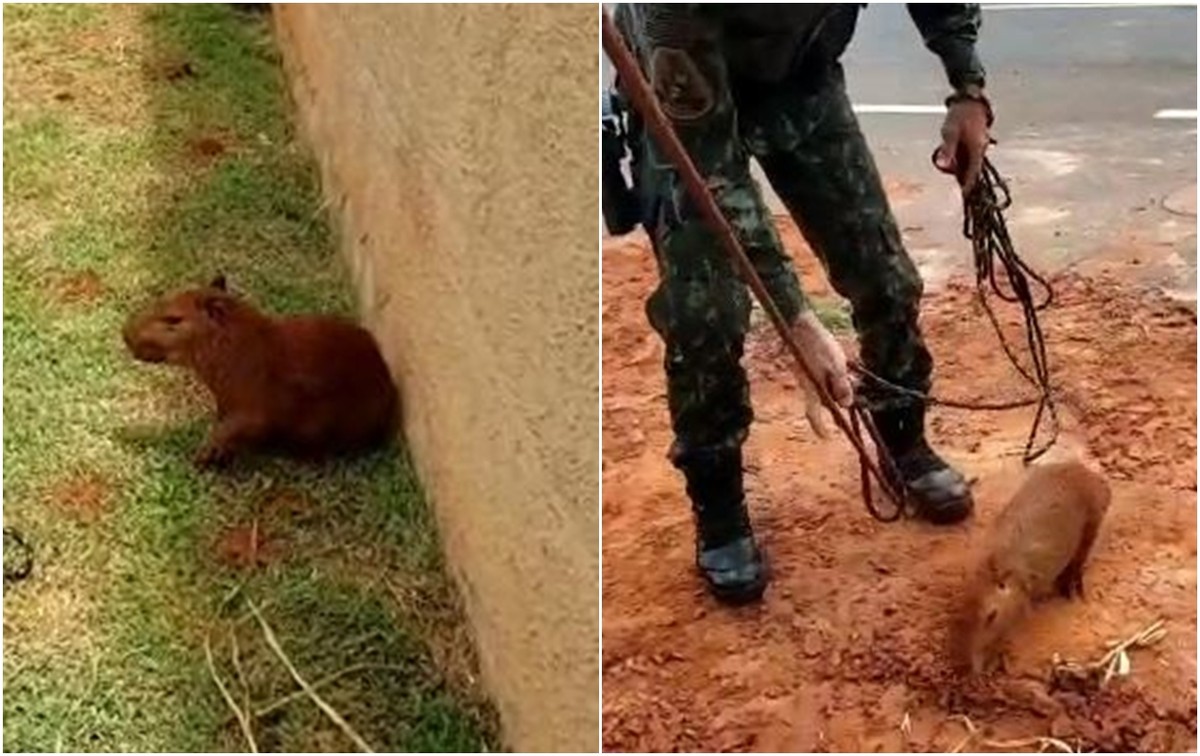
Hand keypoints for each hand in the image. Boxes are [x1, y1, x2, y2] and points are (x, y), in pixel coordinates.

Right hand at [790, 310, 852, 438]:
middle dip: (837, 401)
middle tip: (851, 397)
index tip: (826, 437)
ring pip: (824, 389)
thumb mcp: (837, 367)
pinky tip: (838, 365)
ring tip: (847, 376)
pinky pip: (822, 378)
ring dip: (836, 386)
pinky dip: (831, 377)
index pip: (814, 414)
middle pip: (823, 401)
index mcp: (813, 389)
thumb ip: (842, 386)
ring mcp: (806, 376)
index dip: (819, 428)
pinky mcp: (807, 367)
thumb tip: (847, 404)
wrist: (800, 326)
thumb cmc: (818, 345)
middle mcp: (807, 386)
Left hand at [935, 95, 990, 192]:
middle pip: (972, 171)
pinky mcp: (974, 144)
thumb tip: (943, 164)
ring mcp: (978, 147)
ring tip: (956, 183)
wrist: (970, 101)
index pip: (974, 173)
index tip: (964, 196)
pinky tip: (953, 167)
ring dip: (962, 174)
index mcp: (977, 149)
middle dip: (966, 183)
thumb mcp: (950, 132)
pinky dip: (961, 165)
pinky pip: (968, 159)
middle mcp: (979, 150)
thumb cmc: (960, 115)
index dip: (969, 185)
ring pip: (970, 165)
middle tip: (960, 196)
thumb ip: (947, 149)